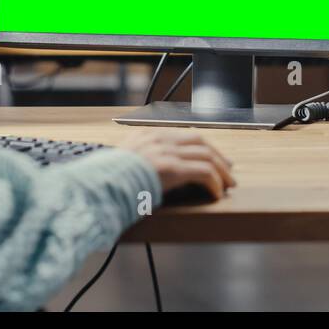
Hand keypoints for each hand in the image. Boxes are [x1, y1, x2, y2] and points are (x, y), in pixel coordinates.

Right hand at [119, 129, 235, 200]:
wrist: (99, 185)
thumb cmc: (108, 180)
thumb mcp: (123, 160)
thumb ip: (139, 157)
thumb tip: (153, 169)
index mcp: (148, 134)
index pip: (184, 134)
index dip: (203, 146)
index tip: (212, 156)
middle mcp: (159, 138)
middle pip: (200, 141)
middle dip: (218, 156)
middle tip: (228, 170)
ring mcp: (166, 152)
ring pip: (206, 156)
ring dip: (221, 172)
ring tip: (228, 185)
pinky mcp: (172, 168)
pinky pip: (204, 173)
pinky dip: (214, 184)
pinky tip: (216, 194)